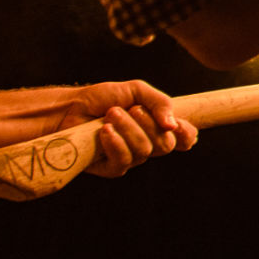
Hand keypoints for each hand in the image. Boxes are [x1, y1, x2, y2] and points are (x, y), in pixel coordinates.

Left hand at [61, 80, 197, 177]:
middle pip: (166, 145)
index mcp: (160, 127)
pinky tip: (104, 131)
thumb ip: (160, 103)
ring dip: (127, 128)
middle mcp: (149, 144)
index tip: (173, 123)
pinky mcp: (112, 168)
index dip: (185, 134)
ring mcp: (131, 158)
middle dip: (148, 124)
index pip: (185, 139)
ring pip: (144, 151)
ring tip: (111, 114)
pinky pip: (123, 161)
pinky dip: (115, 143)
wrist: (72, 107)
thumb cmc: (104, 98)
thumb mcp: (137, 91)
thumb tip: (173, 124)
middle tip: (131, 109)